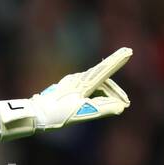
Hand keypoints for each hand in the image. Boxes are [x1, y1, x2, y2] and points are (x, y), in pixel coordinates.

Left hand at [0, 47, 131, 140]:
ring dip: (107, 94)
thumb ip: (103, 108)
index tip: (128, 51)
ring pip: (96, 84)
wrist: (34, 114)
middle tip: (126, 103)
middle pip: (103, 80)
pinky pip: (88, 88)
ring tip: (115, 106)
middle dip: (116, 91)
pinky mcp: (68, 88)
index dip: (117, 61)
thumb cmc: (56, 113)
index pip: (104, 70)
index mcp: (82, 83)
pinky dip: (98, 95)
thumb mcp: (81, 112)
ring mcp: (73, 83)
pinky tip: (98, 103)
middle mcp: (78, 79)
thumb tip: (120, 107)